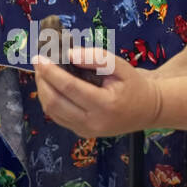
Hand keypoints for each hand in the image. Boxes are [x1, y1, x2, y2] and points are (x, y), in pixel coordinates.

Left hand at [32, 47, 163, 136]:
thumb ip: (97, 58)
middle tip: (38, 63)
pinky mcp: (82, 132)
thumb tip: (70, 54)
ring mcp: (86, 130)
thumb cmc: (135, 86)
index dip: (51, 72)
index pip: (69, 88)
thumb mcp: (122, 66)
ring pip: (52, 112)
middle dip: (42, 81)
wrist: (148, 110)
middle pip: (55, 102)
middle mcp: (92, 122)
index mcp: (105, 105)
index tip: (39, 58)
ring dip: (43, 90)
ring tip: (42, 73)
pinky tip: (51, 86)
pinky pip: (58, 117)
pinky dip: (50, 100)